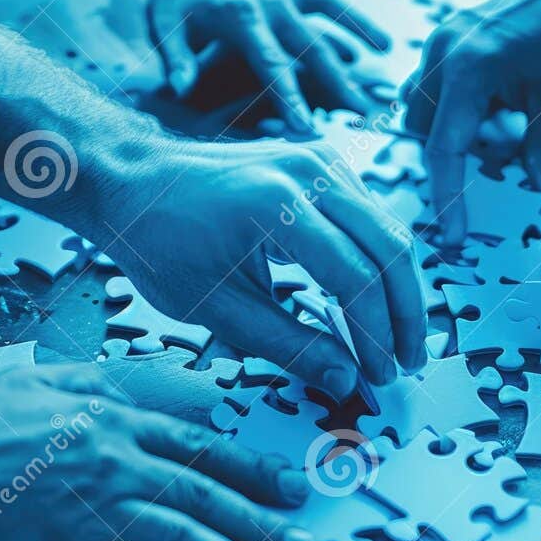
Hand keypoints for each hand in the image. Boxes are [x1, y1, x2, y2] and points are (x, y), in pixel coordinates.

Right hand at [0, 365, 320, 540]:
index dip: (255, 471)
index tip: (293, 490)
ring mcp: (95, 511)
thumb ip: (104, 377)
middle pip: (209, 497)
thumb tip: (165, 377)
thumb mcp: (38, 377)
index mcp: (112, 418)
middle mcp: (116, 462)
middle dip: (266, 526)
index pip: (203, 445)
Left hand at [101, 138, 426, 395]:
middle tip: (406, 363)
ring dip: (399, 289)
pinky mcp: (323, 163)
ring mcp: (319, 160)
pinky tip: (375, 302)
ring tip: (396, 341)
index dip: (375, 334)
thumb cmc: (162, 242)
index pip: (356, 276)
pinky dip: (380, 261)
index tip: (379, 376)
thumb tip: (346, 380)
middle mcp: (308, 171)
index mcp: (276, 204)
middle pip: (389, 247)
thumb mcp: (218, 308)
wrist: (135, 184)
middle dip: (405, 314)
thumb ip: (289, 345)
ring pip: (388, 230)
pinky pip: (371, 216)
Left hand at [150, 0, 388, 131]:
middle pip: (309, 47)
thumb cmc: (176, 3)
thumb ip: (177, 59)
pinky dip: (357, 21)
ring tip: (382, 83)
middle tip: (360, 114)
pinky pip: (332, 4)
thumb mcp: (163, 26)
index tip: (305, 125)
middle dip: (335, 82)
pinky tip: (381, 45)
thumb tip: (180, 90)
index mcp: (239, 16)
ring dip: (358, 49)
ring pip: (328, 25)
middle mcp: (269, 3)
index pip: (269, 61)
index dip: (288, 94)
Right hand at [403, 0, 540, 241]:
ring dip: (455, 133)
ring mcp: (441, 42)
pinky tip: (499, 107)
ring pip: (424, 113)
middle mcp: (444, 52)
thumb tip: (534, 189)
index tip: (452, 236)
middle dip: (454, 160)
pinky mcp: (448, 39)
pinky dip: (459, 111)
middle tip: (495, 170)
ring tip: (505, 128)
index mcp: (470, 66)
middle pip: (426, 133)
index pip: (445, 148)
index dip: (447, 197)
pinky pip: (436, 90)